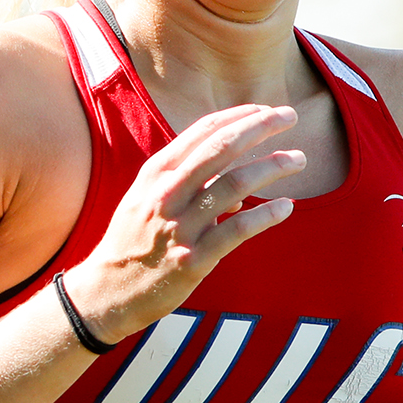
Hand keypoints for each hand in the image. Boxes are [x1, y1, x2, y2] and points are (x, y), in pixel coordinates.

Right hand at [65, 104, 304, 341]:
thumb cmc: (132, 241)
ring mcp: (180, 226)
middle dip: (261, 126)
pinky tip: (286, 207)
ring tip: (298, 159)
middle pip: (222, 147)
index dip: (239, 115)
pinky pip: (238, 231)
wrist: (104, 292)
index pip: (203, 130)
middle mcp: (166, 193)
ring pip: (235, 184)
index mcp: (156, 173)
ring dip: (273, 166)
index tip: (266, 110)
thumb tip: (234, 188)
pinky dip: (267, 215)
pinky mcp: (193, 259)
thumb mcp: (146, 200)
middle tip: (291, 115)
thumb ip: (186, 185)